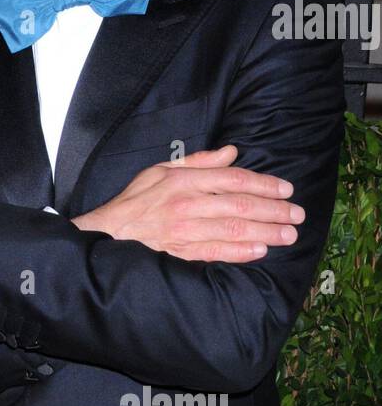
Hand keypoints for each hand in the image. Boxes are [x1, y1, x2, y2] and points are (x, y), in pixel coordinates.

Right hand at [71, 144, 304, 261]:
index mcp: (183, 180)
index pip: (233, 179)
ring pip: (233, 230)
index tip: (286, 189)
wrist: (108, 232)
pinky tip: (260, 250)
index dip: (263, 184)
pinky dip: (240, 252)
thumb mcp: (162, 169)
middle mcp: (186, 203)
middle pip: (239, 205)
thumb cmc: (137, 199)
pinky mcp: (180, 252)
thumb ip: (199, 161)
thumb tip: (232, 152)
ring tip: (288, 234)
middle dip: (273, 210)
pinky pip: (216, 252)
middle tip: (297, 214)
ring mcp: (184, 230)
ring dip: (266, 232)